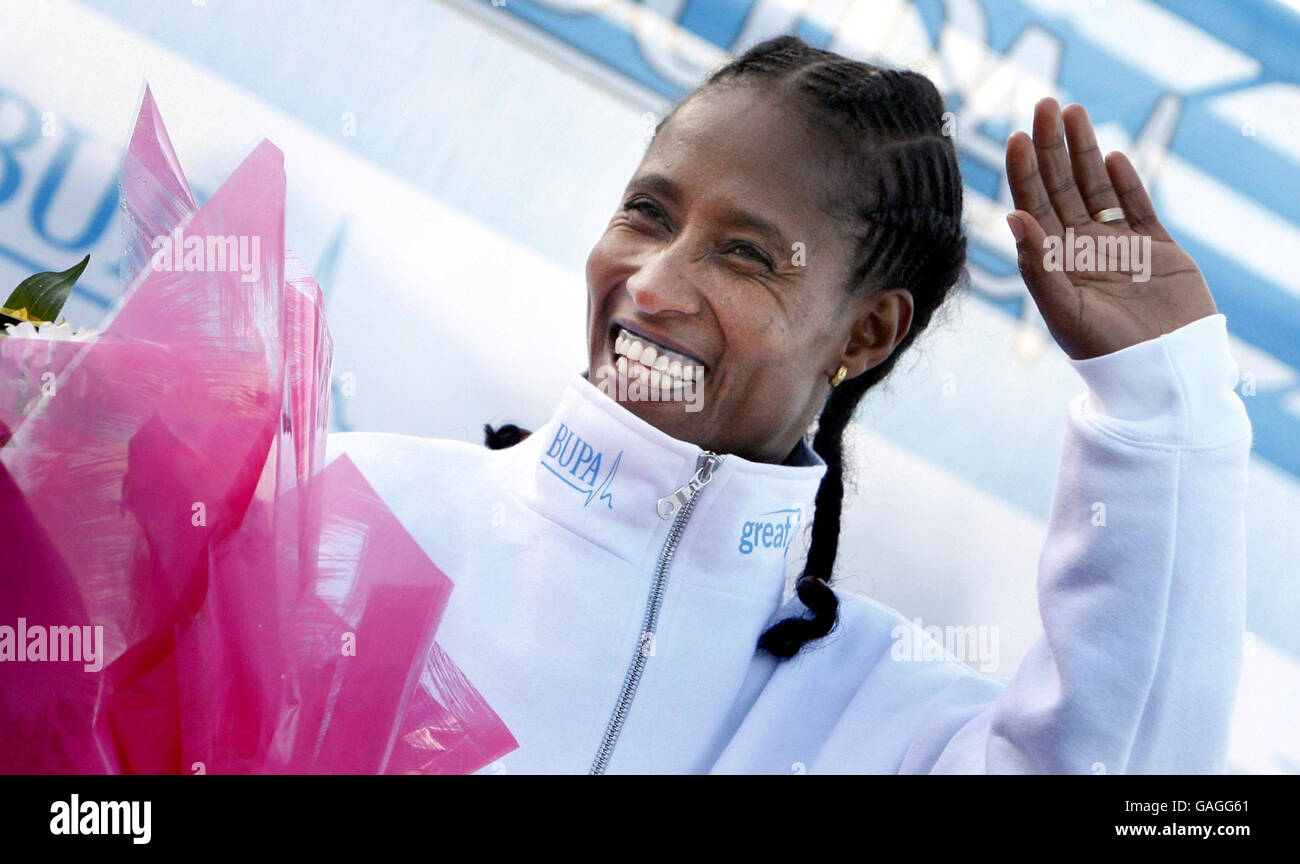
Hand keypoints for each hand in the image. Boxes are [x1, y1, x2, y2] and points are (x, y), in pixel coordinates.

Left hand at [1005, 98, 1216, 359]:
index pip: (1032, 206)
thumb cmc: (1105, 351)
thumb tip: (1013, 217)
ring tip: (1074, 112)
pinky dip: (1125, 181)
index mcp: (1052, 262)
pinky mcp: (1155, 247)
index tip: (1016, 136)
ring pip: (1096, 187)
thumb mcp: (1063, 310)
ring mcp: (1117, 244)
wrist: (1163, 371)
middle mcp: (1079, 248)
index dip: (1023, 172)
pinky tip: (1113, 156)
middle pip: (1061, 186)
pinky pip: (1136, 206)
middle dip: (1052, 146)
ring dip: (1085, 151)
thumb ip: (1038, 265)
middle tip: (1045, 104)